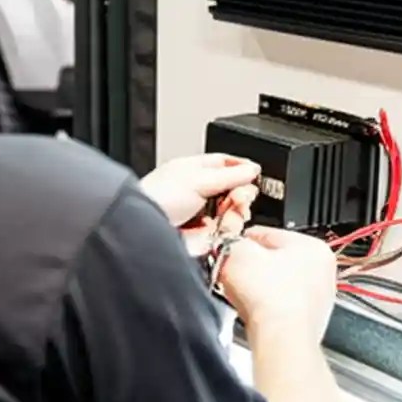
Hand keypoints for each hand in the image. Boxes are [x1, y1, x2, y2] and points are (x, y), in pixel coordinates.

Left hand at [139, 154, 260, 226]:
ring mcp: (201, 215)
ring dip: (235, 212)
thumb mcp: (199, 180)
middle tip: (239, 197)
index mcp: (194, 170)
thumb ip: (229, 175)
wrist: (144, 230)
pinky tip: (222, 227)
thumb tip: (254, 169)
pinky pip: (227, 232)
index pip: (226, 164)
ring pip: (233, 212)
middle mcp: (199, 191)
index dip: (242, 168)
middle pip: (234, 190)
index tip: (256, 175)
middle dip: (241, 194)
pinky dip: (228, 229)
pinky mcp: (204, 237)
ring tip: (226, 213)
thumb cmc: (157, 197)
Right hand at [220, 228, 336, 343]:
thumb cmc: (270, 296)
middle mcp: (323, 273)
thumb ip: (231, 242)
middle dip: (252, 267)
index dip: (242, 241)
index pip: (269, 233)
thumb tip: (228, 245)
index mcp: (314, 246)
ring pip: (277, 286)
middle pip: (275, 261)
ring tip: (244, 296)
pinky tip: (255, 313)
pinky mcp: (308, 324)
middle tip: (234, 273)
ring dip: (258, 290)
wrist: (280, 339)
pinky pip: (280, 309)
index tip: (230, 248)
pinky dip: (266, 310)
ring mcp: (318, 301)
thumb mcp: (237, 253)